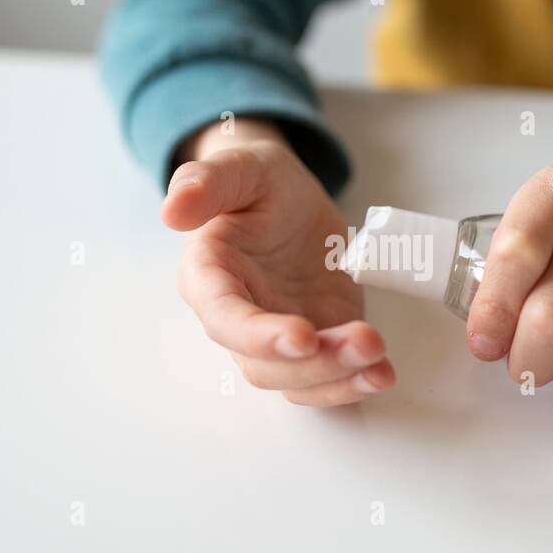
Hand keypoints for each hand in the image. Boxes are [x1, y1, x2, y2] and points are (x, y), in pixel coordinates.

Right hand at [165, 119, 393, 405]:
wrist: (292, 200)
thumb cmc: (259, 183)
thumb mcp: (239, 167)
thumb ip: (206, 182)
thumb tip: (171, 210)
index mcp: (209, 277)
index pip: (224, 317)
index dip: (258, 335)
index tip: (302, 336)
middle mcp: (237, 320)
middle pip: (263, 363)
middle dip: (314, 362)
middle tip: (364, 342)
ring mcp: (275, 339)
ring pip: (296, 379)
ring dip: (338, 377)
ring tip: (378, 359)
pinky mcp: (314, 345)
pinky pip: (326, 381)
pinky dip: (353, 385)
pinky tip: (381, 375)